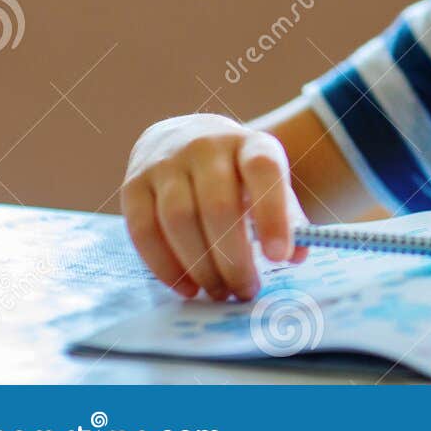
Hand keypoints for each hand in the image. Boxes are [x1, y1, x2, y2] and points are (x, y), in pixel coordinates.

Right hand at [121, 114, 310, 300]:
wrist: (184, 137)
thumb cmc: (236, 171)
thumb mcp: (268, 182)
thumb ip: (286, 215)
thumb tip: (296, 255)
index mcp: (249, 143)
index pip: (263, 170)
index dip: (273, 214)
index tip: (279, 257)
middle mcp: (205, 146)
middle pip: (218, 205)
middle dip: (234, 258)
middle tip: (246, 290)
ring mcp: (165, 163)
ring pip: (179, 220)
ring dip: (200, 266)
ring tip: (219, 292)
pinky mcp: (133, 184)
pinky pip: (143, 230)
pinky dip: (165, 266)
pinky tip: (187, 287)